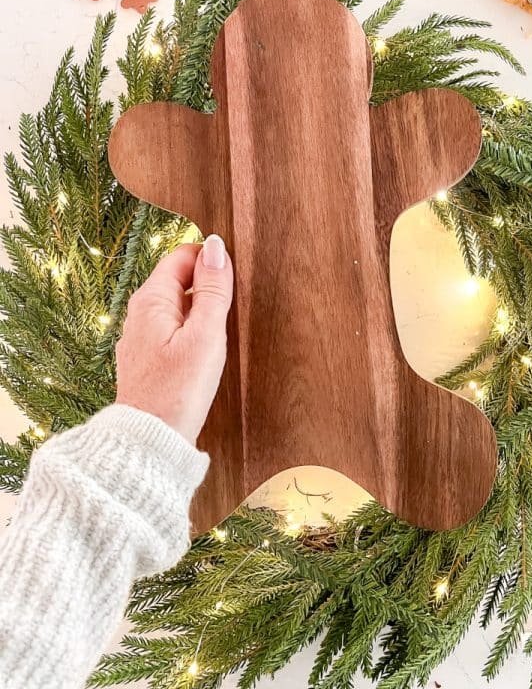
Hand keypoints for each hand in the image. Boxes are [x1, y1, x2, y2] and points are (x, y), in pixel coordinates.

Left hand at [115, 235, 233, 444]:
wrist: (150, 441)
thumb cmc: (178, 391)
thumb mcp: (206, 335)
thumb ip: (213, 289)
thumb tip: (216, 247)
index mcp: (150, 300)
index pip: (181, 255)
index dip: (210, 260)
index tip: (233, 280)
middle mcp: (140, 314)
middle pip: (179, 280)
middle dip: (208, 287)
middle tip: (233, 309)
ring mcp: (142, 337)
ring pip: (178, 308)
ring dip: (202, 313)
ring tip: (222, 334)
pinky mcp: (148, 359)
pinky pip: (174, 331)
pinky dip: (193, 333)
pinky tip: (206, 354)